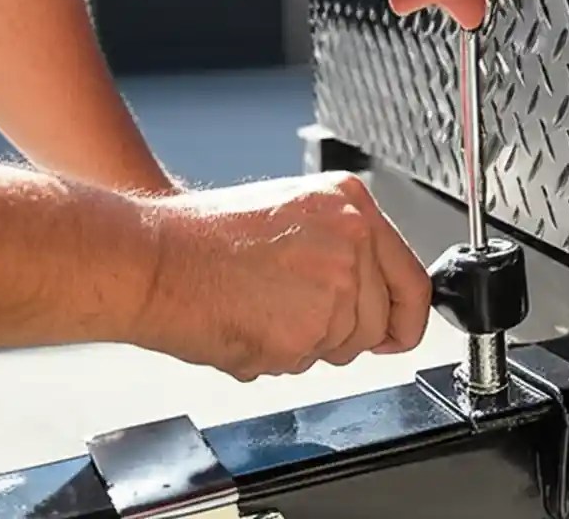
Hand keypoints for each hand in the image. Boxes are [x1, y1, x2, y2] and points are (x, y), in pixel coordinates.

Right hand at [132, 172, 429, 381]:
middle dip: (339, 333)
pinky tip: (248, 323)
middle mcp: (354, 242)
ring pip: (345, 347)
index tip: (396, 333)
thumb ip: (343, 248)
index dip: (404, 318)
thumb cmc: (205, 238)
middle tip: (288, 312)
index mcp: (354, 205)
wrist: (155, 259)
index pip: (413, 280)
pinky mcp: (309, 331)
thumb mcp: (294, 213)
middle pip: (376, 322)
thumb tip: (371, 294)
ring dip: (308, 345)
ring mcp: (336, 288)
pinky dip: (277, 357)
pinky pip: (307, 363)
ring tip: (262, 308)